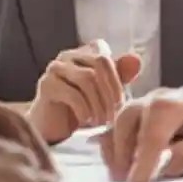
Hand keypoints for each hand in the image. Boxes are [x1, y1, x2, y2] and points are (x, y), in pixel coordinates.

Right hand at [26, 40, 141, 143]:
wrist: (52, 129)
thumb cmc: (81, 109)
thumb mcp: (105, 93)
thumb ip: (120, 75)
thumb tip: (136, 60)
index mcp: (85, 52)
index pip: (106, 56)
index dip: (116, 80)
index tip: (121, 104)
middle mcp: (68, 55)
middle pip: (99, 62)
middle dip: (110, 91)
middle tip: (113, 116)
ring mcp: (55, 68)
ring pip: (87, 78)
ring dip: (98, 103)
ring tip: (101, 121)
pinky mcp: (46, 85)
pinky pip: (72, 93)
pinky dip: (84, 110)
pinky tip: (86, 121)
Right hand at [98, 86, 182, 181]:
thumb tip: (161, 163)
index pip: (160, 117)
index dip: (146, 151)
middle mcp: (160, 96)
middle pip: (130, 114)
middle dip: (126, 152)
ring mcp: (142, 104)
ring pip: (117, 123)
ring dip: (116, 154)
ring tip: (124, 180)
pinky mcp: (131, 117)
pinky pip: (112, 131)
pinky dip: (112, 152)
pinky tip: (120, 171)